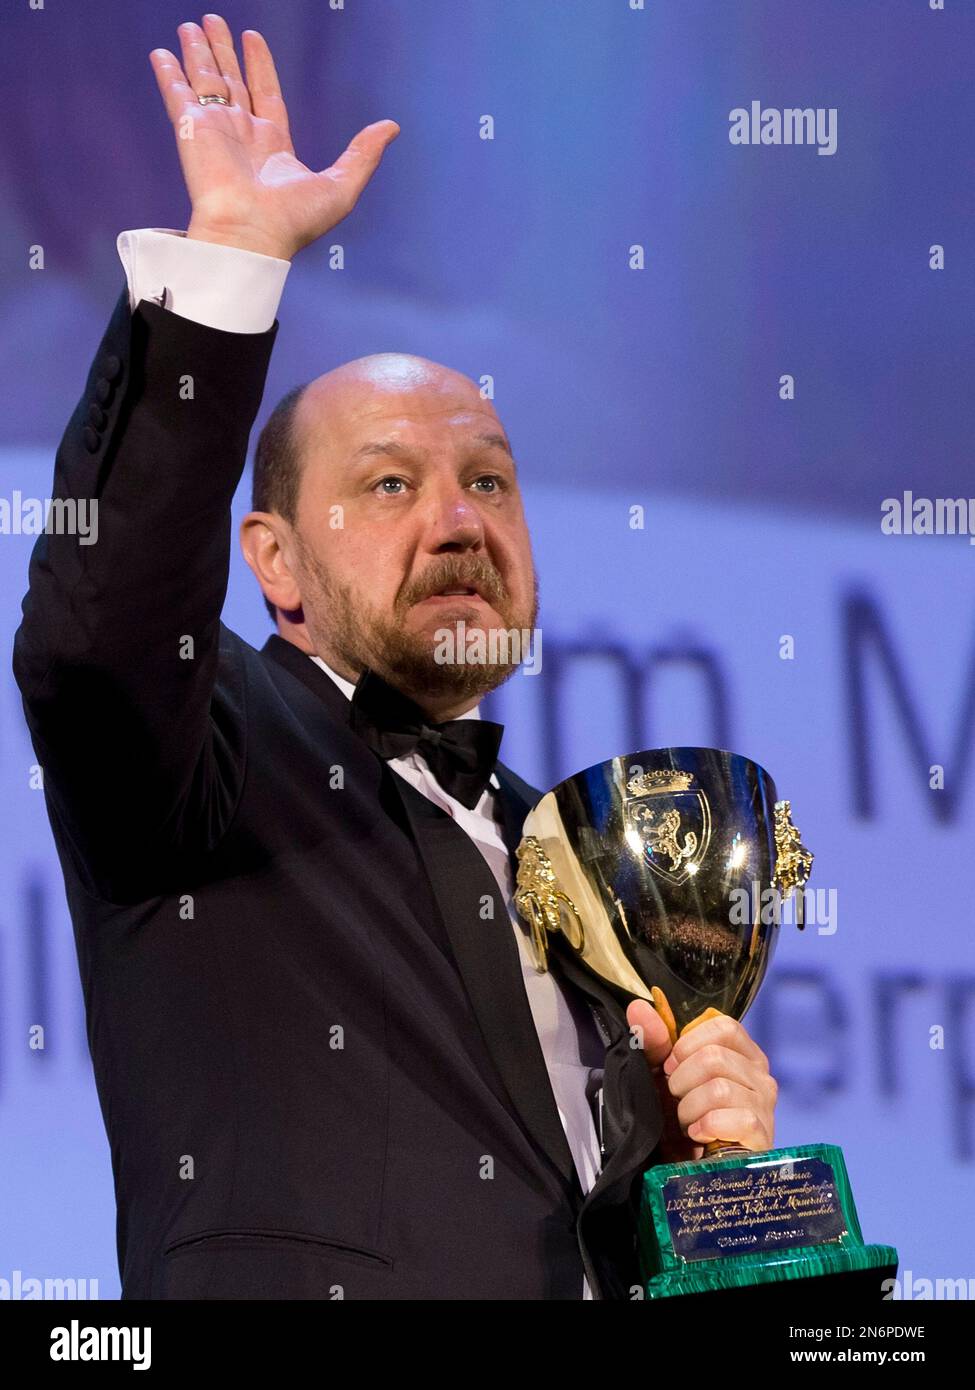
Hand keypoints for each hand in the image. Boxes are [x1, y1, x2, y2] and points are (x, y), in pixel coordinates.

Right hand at [149, 14, 399, 260]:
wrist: (250, 235)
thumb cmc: (293, 221)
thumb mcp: (341, 186)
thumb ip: (362, 154)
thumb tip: (391, 128)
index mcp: (272, 144)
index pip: (266, 93)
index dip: (260, 64)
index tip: (252, 38)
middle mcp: (242, 134)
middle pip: (231, 80)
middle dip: (223, 50)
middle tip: (214, 20)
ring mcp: (215, 131)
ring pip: (205, 80)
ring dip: (197, 52)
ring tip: (190, 25)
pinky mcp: (190, 130)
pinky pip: (177, 94)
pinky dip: (169, 74)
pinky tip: (161, 53)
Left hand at [626, 1000, 777, 1163]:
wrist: (690, 1168)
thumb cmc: (682, 1115)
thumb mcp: (664, 1076)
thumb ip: (653, 1041)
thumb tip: (639, 1006)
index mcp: (742, 1054)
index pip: (723, 1026)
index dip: (687, 1044)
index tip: (671, 1067)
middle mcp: (760, 1076)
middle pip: (714, 1057)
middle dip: (681, 1081)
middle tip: (677, 1100)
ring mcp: (765, 1107)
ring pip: (719, 1089)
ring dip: (689, 1108)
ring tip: (687, 1121)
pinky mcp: (763, 1136)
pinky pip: (736, 1119)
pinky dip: (706, 1127)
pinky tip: (699, 1136)